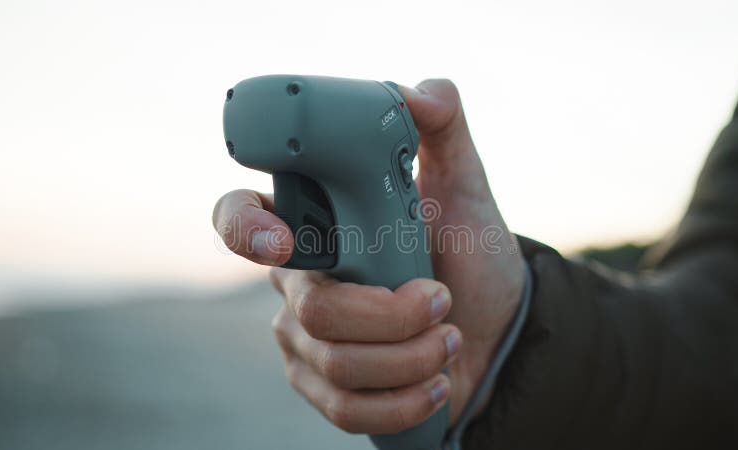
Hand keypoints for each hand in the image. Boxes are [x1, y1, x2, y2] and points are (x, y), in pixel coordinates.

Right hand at [212, 79, 524, 432]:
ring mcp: (308, 341)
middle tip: (439, 299)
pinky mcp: (326, 389)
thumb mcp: (464, 185)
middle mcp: (299, 283)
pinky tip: (435, 383)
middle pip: (310, 309)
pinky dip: (402, 400)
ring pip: (334, 363)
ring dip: (410, 356)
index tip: (283, 241)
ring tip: (449, 338)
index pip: (241, 218)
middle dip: (390, 314)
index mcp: (315, 224)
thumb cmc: (471, 254)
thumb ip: (442, 127)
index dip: (242, 229)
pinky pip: (344, 409)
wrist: (495, 329)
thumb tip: (418, 91)